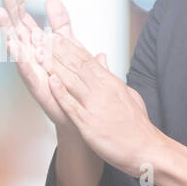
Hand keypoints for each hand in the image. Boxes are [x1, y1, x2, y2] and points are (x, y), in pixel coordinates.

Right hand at [0, 0, 105, 129]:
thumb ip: (60, 24)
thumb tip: (52, 0)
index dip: (20, 2)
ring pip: (16, 45)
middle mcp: (29, 56)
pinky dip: (19, 56)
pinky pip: (26, 69)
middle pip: (16, 27)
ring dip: (7, 29)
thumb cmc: (69, 81)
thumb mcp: (68, 45)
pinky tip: (11, 43)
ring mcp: (31, 70)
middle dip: (10, 8)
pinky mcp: (37, 86)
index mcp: (35, 45)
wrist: (76, 112)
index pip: (24, 19)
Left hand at [40, 31, 166, 175]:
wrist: (146, 149)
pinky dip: (61, 93)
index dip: (69, 47)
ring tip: (40, 53)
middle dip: (57, 51)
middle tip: (41, 38)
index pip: (87, 60)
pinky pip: (73, 106)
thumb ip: (112, 76)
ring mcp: (96, 106)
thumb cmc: (137, 127)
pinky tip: (51, 82)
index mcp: (111, 83)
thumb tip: (103, 59)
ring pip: (72, 81)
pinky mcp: (90, 124)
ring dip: (55, 66)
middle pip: (77, 66)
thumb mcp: (128, 94)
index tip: (55, 36)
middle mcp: (103, 90)